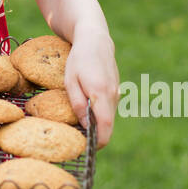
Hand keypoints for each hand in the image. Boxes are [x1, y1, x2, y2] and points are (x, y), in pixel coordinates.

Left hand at [64, 29, 117, 150]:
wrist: (95, 40)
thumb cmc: (78, 59)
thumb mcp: (70, 81)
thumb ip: (78, 104)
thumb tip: (85, 126)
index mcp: (101, 93)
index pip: (105, 126)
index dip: (98, 142)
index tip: (87, 148)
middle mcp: (113, 95)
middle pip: (108, 125)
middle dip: (96, 135)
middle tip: (78, 138)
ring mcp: (117, 92)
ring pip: (109, 117)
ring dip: (97, 123)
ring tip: (80, 121)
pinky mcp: (116, 90)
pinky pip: (109, 108)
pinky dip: (100, 113)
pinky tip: (87, 107)